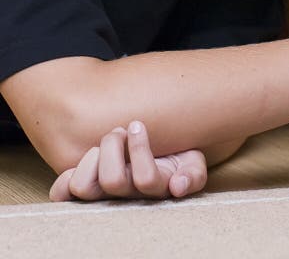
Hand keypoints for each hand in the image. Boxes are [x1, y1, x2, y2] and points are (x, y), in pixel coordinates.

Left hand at [49, 121, 206, 201]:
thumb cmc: (176, 158)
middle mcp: (126, 197)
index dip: (139, 148)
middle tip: (120, 130)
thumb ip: (193, 175)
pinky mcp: (80, 195)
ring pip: (84, 187)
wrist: (156, 155)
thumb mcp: (193, 163)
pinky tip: (87, 160)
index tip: (138, 124)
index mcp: (154, 189)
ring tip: (105, 142)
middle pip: (112, 180)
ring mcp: (102, 197)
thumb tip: (177, 186)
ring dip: (94, 156)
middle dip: (113, 144)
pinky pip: (62, 194)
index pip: (146, 179)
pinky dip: (66, 176)